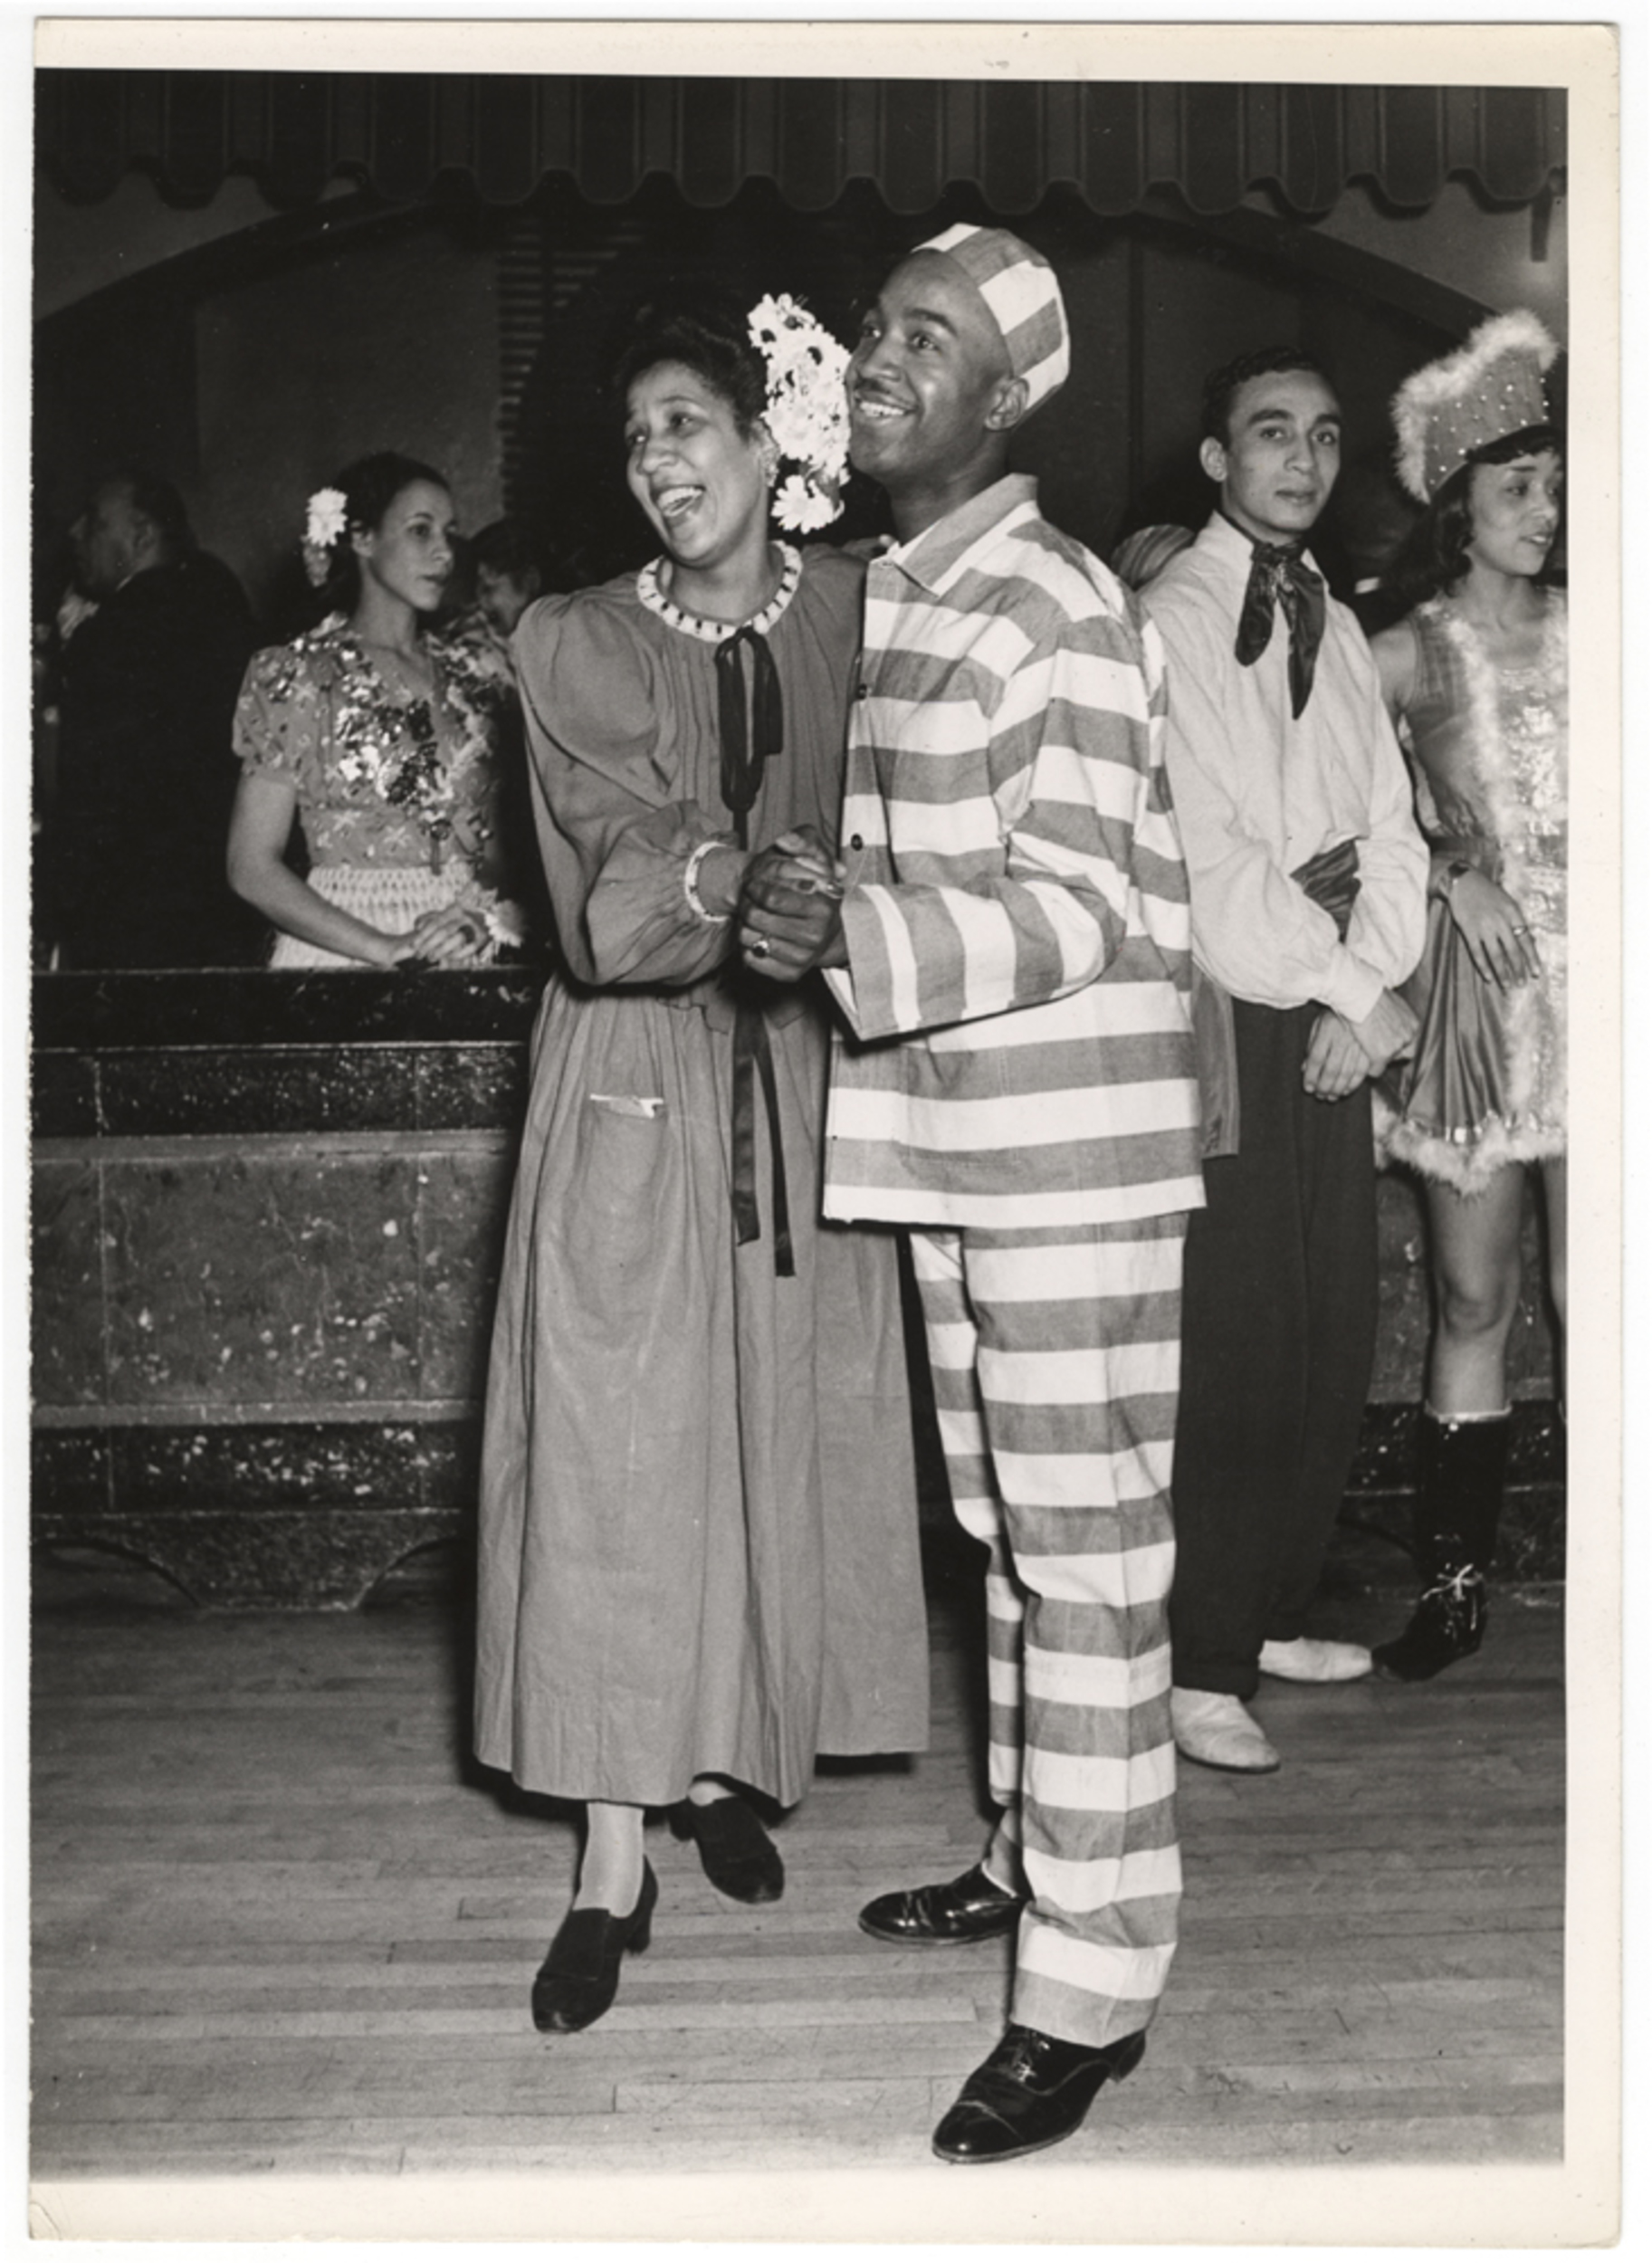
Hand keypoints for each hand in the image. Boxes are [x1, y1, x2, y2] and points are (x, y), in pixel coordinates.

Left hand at [403, 902, 491, 966]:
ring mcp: (474, 927)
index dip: (423, 934)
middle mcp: (464, 917)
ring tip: (430, 958)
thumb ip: (430, 917)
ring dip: (441, 950)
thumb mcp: (446, 913)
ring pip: (456, 939)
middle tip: (419, 955)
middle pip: (444, 931)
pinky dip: (457, 955)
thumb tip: (417, 925)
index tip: (413, 945)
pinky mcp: (483, 938)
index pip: (435, 923)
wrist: (489, 916)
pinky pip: (469, 948)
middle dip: (429, 945)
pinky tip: (447, 959)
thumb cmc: (460, 917)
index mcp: (454, 910)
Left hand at [738, 828, 846, 982]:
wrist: (831, 931)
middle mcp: (814, 936)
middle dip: (746, 904)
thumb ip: (802, 841)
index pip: (772, 898)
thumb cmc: (816, 892)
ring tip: (753, 916)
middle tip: (748, 899)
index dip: (755, 888)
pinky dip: (748, 946)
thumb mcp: (815, 858)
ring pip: (750, 939)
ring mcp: (803, 958)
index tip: (753, 884)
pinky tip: (757, 934)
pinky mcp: (790, 974)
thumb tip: (785, 841)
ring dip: (744, 925)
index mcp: (822, 908)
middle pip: (757, 918)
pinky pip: (752, 959)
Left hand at [1301, 1008, 1371, 1100]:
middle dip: (1324, 1086)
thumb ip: (1312, 1045)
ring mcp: (1360, 1043)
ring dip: (1337, 1089)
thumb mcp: (1320, 1023)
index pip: (1316, 1058)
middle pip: (1331, 1069)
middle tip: (1319, 1096)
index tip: (1307, 1088)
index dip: (1311, 1076)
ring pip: (1347, 1073)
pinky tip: (1346, 1090)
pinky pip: (1363, 1071)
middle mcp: (1344, 1037)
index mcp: (1328, 1029)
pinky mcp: (1373, 1048)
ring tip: (1330, 1097)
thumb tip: (1305, 1068)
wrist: (1365, 999)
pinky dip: (1353, 1084)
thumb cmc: (1339, 1012)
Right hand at [1346, 987, 1417, 1077]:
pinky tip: (1362, 1059)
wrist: (1360, 995)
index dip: (1397, 1042)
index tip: (1386, 1040)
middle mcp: (1409, 1036)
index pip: (1411, 1041)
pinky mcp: (1382, 1055)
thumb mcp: (1392, 1002)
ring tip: (1367, 1051)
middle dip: (1393, 1053)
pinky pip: (1377, 1070)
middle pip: (1405, 1054)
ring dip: (1379, 1058)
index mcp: (1413, 1023)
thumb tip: (1388, 1018)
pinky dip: (1370, 1067)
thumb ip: (1395, 1015)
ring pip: (1389, 1061)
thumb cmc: (1371, 994)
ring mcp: (1396, 1046)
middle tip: (1378, 1048)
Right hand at [1444, 868, 1541, 988]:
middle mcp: (1500, 921)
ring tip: (1507, 985)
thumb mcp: (1507, 901)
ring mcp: (1483, 927)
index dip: (1532, 957)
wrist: (1463, 882)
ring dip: (1502, 973)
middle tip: (1522, 984)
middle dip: (1518, 969)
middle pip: (1512, 951)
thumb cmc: (1487, 892)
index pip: (1525, 939)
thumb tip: (1526, 943)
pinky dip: (1483, 966)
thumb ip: (1515, 920)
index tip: (1536, 972)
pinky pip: (1477, 953)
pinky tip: (1488, 977)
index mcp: (1512, 912)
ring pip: (1495, 955)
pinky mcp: (1468, 931)